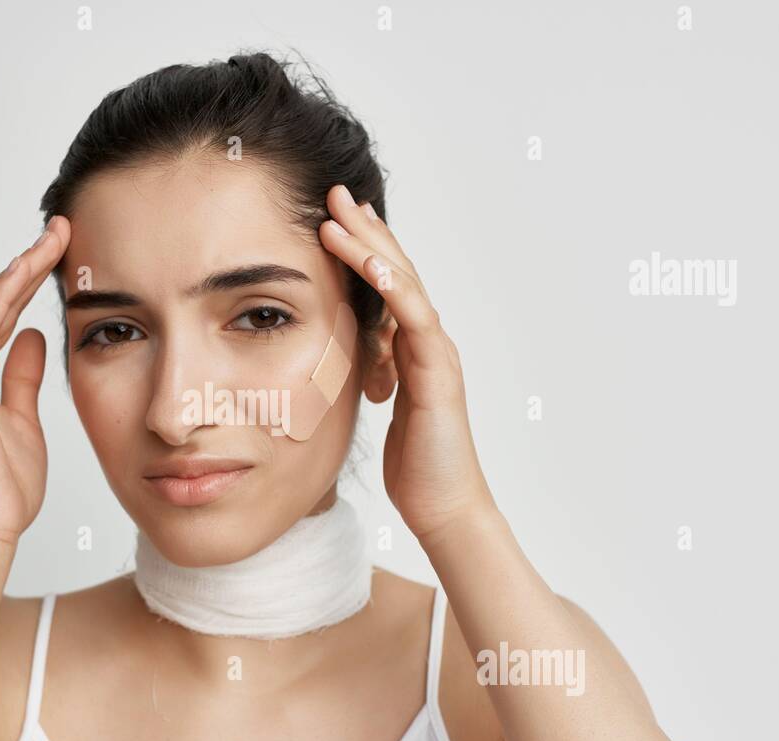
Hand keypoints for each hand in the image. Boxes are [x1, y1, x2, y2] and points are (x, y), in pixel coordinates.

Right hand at [0, 217, 69, 548]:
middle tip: (62, 228)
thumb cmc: (0, 489)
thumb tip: (30, 336)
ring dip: (20, 269)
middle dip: (27, 263)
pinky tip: (26, 269)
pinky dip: (4, 296)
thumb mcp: (22, 419)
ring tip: (54, 237)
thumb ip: (22, 376)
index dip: (27, 281)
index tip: (60, 251)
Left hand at [318, 186, 495, 545]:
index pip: (387, 285)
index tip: (332, 216)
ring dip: (371, 248)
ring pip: (405, 286)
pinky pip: (417, 321)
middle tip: (334, 193)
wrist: (446, 508)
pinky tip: (371, 265)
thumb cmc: (418, 465)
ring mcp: (438, 354)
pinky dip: (394, 289)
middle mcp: (429, 342)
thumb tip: (355, 353)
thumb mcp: (384, 406)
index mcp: (413, 348)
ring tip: (338, 215)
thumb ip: (375, 372)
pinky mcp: (438, 374)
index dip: (362, 248)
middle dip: (366, 230)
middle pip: (397, 272)